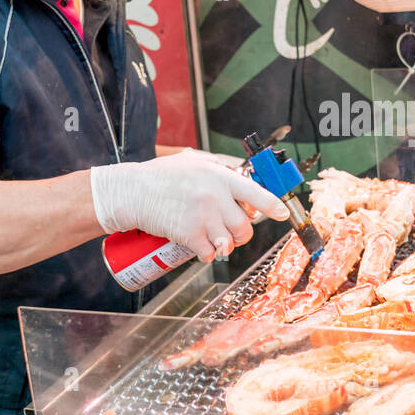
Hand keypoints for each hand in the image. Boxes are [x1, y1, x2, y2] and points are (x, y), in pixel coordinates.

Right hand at [90, 150, 288, 262]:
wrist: (132, 192)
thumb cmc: (161, 176)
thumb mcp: (195, 161)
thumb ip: (219, 168)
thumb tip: (243, 176)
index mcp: (220, 177)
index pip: (256, 193)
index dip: (273, 206)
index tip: (282, 214)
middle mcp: (215, 197)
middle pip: (245, 226)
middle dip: (241, 233)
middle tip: (230, 230)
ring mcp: (203, 217)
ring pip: (230, 242)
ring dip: (226, 245)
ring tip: (215, 238)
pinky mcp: (189, 234)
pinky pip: (210, 253)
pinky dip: (207, 254)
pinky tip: (199, 248)